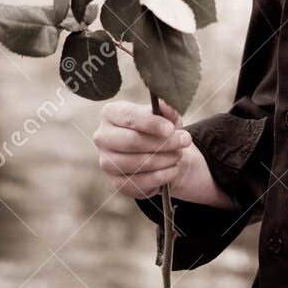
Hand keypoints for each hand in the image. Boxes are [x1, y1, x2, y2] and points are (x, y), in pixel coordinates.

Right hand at [93, 101, 222, 206]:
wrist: (161, 155)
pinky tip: (172, 169)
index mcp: (111, 114)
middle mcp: (103, 137)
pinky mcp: (117, 183)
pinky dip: (163, 175)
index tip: (171, 129)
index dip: (151, 123)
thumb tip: (166, 104)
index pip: (128, 116)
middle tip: (184, 141)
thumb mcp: (167, 117)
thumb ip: (167, 109)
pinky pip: (143, 182)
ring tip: (178, 154)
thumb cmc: (160, 130)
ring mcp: (107, 162)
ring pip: (138, 163)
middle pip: (132, 141)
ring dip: (165, 159)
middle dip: (163, 143)